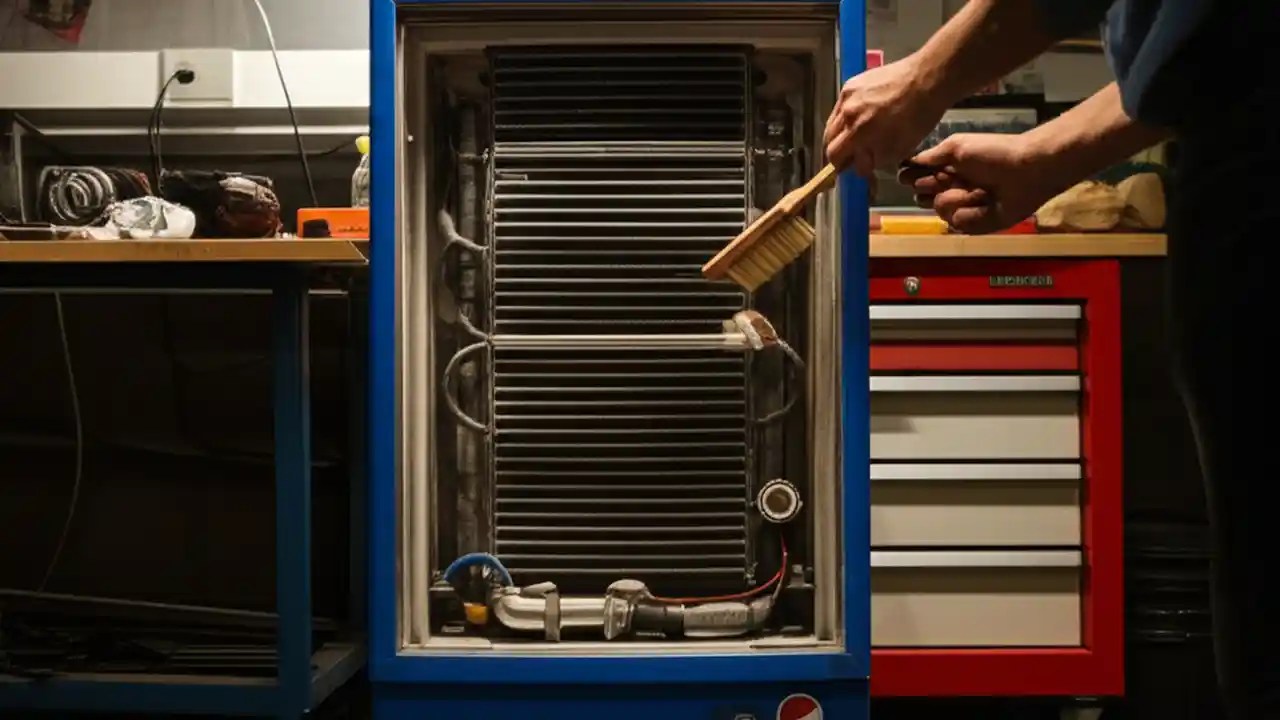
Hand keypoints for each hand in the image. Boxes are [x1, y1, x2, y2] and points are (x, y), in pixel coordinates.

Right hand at [823, 56, 947, 177]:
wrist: (927, 79)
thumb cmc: (918, 117)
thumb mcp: (899, 149)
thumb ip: (873, 160)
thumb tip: (860, 164)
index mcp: (858, 132)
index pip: (834, 156)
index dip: (840, 166)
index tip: (850, 168)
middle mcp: (847, 113)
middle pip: (828, 139)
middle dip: (838, 150)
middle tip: (851, 154)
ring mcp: (847, 96)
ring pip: (832, 123)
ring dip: (840, 134)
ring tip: (856, 136)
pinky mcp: (851, 84)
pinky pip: (840, 107)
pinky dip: (846, 117)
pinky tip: (861, 117)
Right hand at [899, 133, 1059, 234]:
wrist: (1028, 171)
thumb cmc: (995, 153)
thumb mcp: (957, 146)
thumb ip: (931, 155)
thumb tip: (908, 161)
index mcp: (947, 168)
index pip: (918, 177)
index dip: (912, 179)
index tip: (909, 178)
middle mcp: (953, 188)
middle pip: (923, 198)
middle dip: (932, 190)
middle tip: (950, 181)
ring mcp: (965, 207)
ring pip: (941, 212)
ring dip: (958, 200)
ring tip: (979, 191)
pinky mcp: (978, 223)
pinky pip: (960, 224)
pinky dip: (972, 214)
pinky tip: (986, 203)